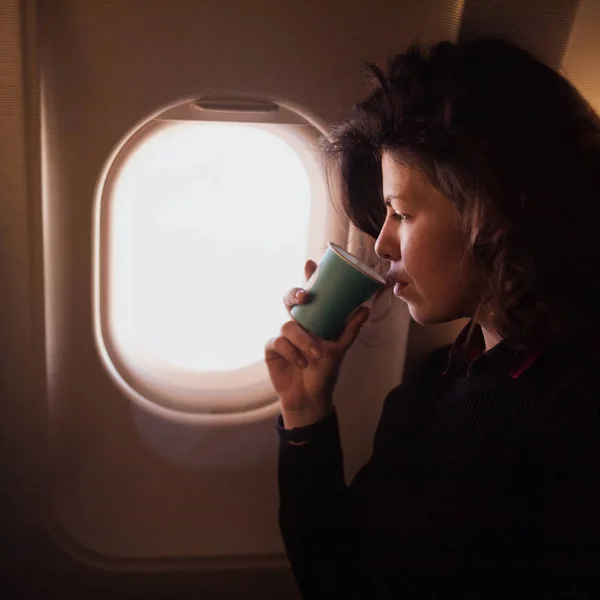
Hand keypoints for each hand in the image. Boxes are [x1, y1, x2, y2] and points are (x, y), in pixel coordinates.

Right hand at [264, 259, 370, 428]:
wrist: (310, 397)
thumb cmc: (324, 372)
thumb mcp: (339, 349)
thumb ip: (350, 330)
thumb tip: (365, 308)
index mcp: (312, 320)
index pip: (309, 294)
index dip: (308, 277)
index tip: (310, 264)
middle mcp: (296, 323)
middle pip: (289, 299)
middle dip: (294, 294)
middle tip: (304, 297)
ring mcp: (283, 336)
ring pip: (288, 325)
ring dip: (303, 340)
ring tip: (316, 355)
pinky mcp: (272, 349)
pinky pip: (278, 343)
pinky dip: (292, 352)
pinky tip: (301, 362)